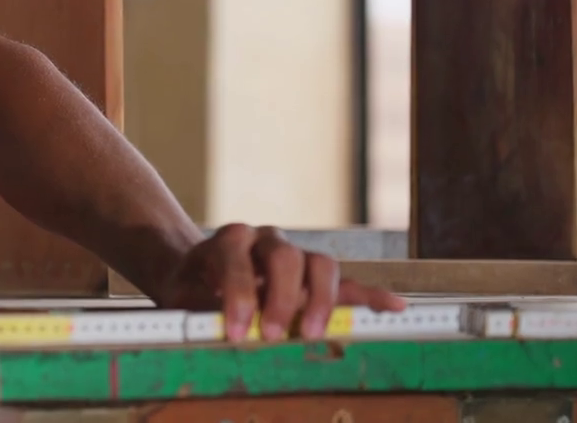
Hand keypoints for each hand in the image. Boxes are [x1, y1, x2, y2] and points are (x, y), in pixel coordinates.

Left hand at [150, 224, 405, 339]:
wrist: (194, 276)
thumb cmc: (190, 289)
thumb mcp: (182, 299)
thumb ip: (199, 313)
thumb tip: (215, 337)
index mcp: (228, 240)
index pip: (237, 257)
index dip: (239, 294)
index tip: (237, 332)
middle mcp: (263, 240)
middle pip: (285, 256)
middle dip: (282, 298)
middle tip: (274, 335)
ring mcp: (292, 255)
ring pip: (319, 264)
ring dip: (319, 300)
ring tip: (312, 333)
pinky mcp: (313, 277)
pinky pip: (347, 283)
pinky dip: (371, 294)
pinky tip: (394, 307)